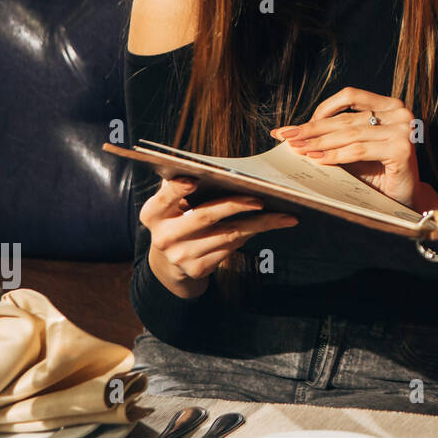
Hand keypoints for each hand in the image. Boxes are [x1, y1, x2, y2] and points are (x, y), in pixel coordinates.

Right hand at [141, 176, 297, 297]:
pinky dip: (250, 234)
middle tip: (261, 198)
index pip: (164, 199)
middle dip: (235, 205)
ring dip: (258, 223)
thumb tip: (214, 168)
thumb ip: (183, 186)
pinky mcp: (198, 269)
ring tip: (284, 215)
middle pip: (204, 217)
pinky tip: (267, 226)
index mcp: (153, 214)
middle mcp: (164, 237)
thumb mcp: (172, 203)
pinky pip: (231, 248)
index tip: (194, 179)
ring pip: (227, 235)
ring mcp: (181, 256)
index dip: (177, 190)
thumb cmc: (178, 218)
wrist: (171, 262)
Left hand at [271, 86, 427, 208]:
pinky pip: (359, 150)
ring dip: (319, 143)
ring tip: (298, 149)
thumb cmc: (378, 173)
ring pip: (350, 134)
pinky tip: (317, 159)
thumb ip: (335, 137)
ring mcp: (403, 130)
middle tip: (286, 136)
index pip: (350, 97)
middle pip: (346, 118)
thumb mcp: (355, 149)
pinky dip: (335, 155)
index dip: (320, 109)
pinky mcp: (402, 149)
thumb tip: (296, 132)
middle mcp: (400, 113)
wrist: (405, 199)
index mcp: (390, 105)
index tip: (293, 126)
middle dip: (312, 129)